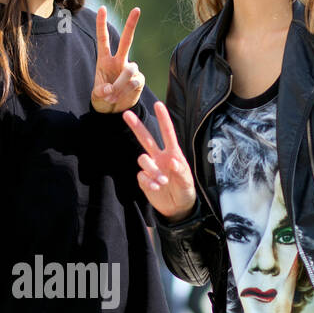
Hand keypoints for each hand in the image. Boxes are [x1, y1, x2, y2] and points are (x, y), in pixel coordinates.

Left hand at [92, 6, 145, 113]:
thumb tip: (110, 88)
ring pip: (129, 70)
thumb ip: (101, 91)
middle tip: (137, 9)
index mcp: (105, 60)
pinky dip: (126, 91)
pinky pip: (134, 82)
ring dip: (120, 84)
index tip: (102, 8)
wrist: (113, 110)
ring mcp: (130, 69)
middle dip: (131, 24)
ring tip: (112, 95)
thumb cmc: (103, 97)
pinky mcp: (139, 80)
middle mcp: (119, 61)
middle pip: (126, 40)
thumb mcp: (97, 95)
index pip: (103, 39)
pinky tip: (120, 97)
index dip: (102, 24)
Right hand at [123, 100, 197, 221]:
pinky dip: (148, 182)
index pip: (167, 133)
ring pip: (143, 159)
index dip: (163, 119)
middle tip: (126, 114)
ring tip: (162, 181)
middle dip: (136, 126)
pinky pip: (141, 176)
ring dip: (151, 169)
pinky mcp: (144, 179)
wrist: (177, 208)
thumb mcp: (187, 182)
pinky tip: (156, 188)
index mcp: (173, 154)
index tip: (158, 105)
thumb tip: (172, 162)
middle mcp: (159, 157)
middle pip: (146, 139)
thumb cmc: (185, 191)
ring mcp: (151, 168)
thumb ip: (180, 172)